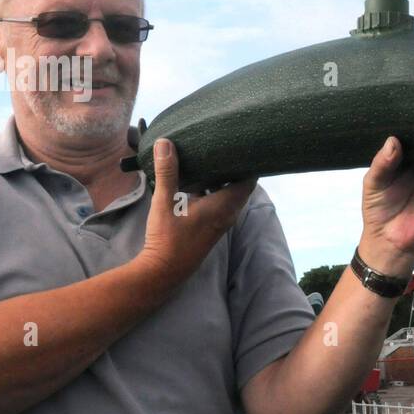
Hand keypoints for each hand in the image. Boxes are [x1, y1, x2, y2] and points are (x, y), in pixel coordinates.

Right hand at [137, 139, 257, 284]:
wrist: (165, 270)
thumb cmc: (167, 238)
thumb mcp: (164, 202)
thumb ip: (168, 172)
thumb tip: (165, 143)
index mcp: (224, 206)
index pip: (248, 179)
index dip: (248, 162)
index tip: (241, 145)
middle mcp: (229, 214)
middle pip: (241, 184)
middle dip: (234, 167)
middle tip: (223, 147)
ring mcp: (222, 221)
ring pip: (230, 194)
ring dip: (223, 179)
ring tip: (210, 158)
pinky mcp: (213, 226)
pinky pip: (221, 202)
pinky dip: (215, 190)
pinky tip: (198, 180)